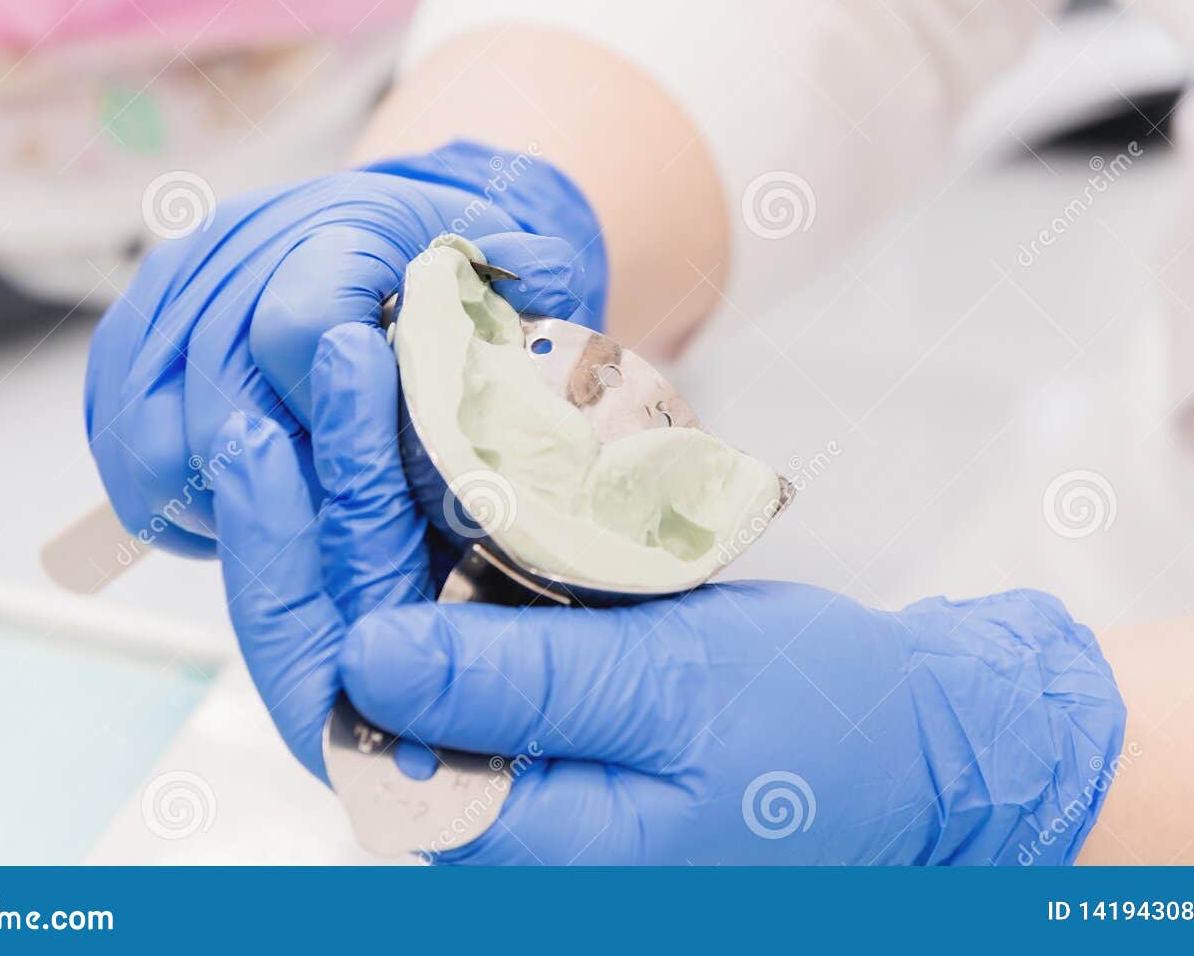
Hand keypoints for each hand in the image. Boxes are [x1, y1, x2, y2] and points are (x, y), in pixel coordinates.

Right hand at [86, 141, 605, 557]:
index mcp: (335, 228)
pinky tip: (247, 507)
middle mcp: (236, 248)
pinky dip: (174, 498)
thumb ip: (535, 307)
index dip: (336, 421)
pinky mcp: (129, 338)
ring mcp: (171, 293)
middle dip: (284, 485)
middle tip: (342, 524)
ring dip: (222, 504)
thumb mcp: (518, 281)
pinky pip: (118, 447)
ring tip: (293, 520)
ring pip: (150, 443)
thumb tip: (540, 339)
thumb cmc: (461, 273)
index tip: (380, 469)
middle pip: (214, 405)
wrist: (394, 227)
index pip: (298, 332)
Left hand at [211, 371, 1126, 861]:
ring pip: (386, 603)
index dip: (295, 558)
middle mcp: (470, 783)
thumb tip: (365, 654)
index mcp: (490, 824)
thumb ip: (518, 687)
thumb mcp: (672, 702)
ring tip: (331, 374)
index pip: (339, 698)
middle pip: (342, 642)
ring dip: (355, 491)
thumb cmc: (813, 736)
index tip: (286, 429)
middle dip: (310, 504)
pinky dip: (428, 502)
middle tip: (299, 368)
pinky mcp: (530, 679)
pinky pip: (451, 587)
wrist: (906, 745)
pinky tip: (410, 421)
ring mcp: (498, 729)